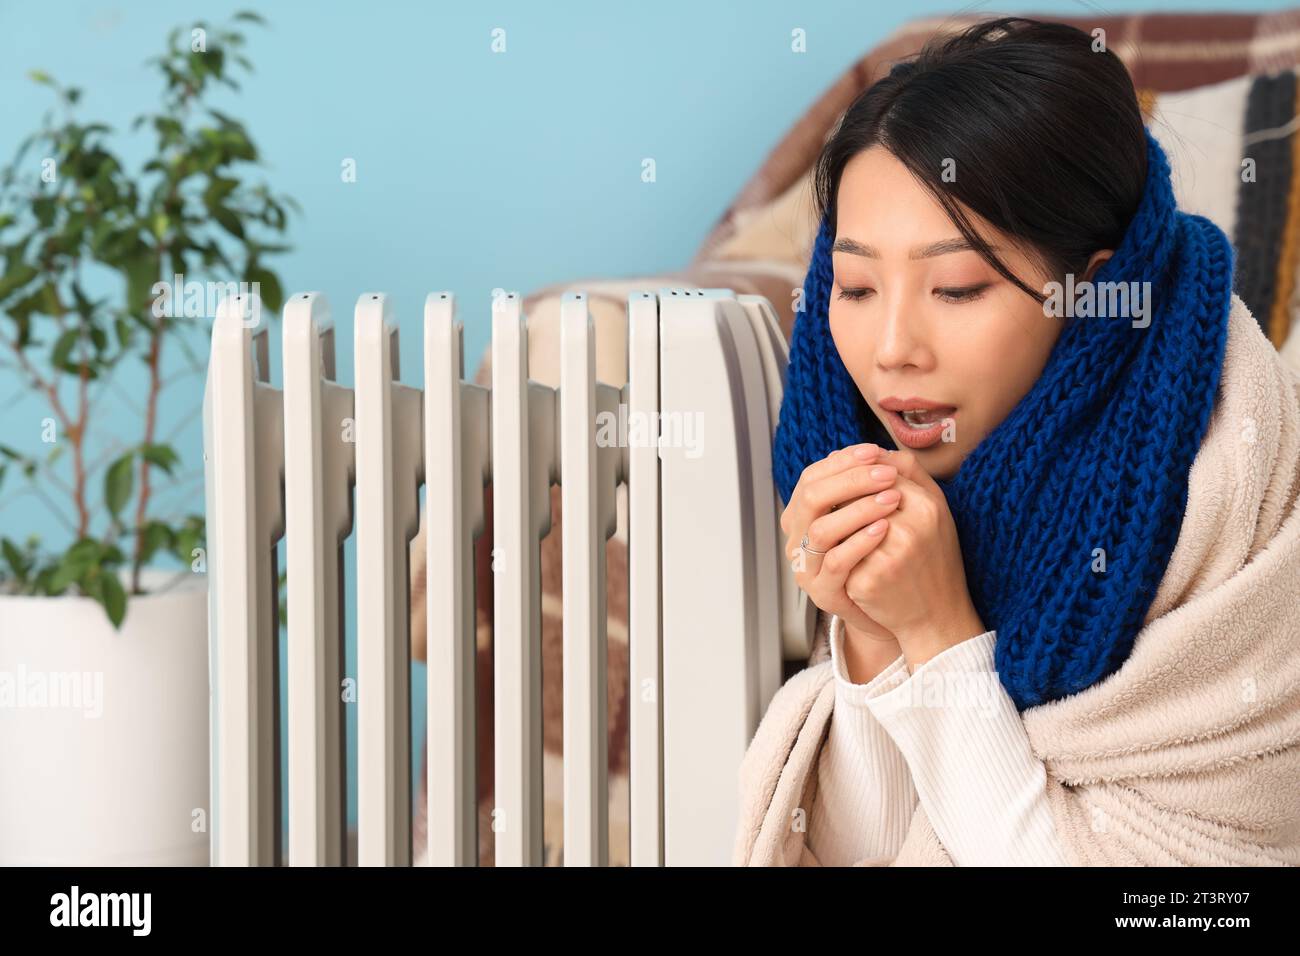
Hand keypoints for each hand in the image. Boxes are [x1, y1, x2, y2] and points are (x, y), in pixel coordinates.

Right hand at [780, 441, 903, 644]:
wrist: (897, 607)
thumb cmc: (886, 554)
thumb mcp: (876, 514)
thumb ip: (872, 485)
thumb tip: (879, 451)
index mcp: (804, 515)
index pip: (812, 477)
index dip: (841, 461)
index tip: (874, 451)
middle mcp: (798, 538)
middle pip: (811, 498)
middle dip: (850, 480)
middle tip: (886, 473)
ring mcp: (807, 567)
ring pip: (821, 530)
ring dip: (858, 509)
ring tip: (892, 498)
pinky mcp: (824, 593)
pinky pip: (837, 562)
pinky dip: (860, 542)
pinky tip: (884, 528)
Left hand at [842, 448, 984, 670]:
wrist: (939, 615)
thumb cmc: (933, 558)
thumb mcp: (934, 511)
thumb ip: (908, 474)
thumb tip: (868, 450)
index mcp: (926, 505)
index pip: (876, 472)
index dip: (854, 475)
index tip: (844, 481)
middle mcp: (910, 528)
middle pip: (853, 495)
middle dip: (837, 496)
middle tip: (828, 501)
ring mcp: (888, 556)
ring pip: (840, 524)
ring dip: (831, 523)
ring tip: (828, 525)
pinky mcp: (869, 581)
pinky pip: (838, 555)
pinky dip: (835, 552)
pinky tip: (836, 555)